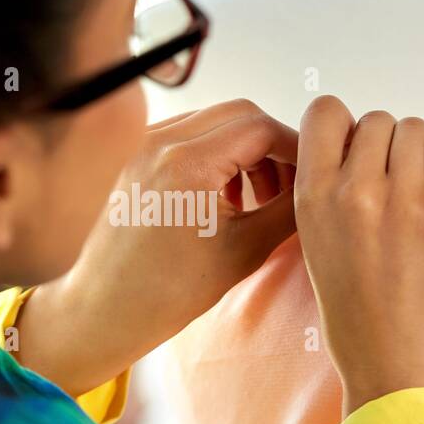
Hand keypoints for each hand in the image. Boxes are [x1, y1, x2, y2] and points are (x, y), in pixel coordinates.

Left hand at [16, 99, 297, 396]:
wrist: (104, 309)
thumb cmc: (165, 293)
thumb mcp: (245, 251)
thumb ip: (290, 210)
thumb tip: (319, 184)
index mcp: (187, 163)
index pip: (262, 128)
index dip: (296, 151)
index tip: (311, 177)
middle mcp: (159, 142)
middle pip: (240, 114)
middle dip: (272, 147)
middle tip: (287, 188)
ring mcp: (141, 143)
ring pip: (214, 120)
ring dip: (244, 149)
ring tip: (255, 197)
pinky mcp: (133, 153)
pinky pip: (187, 134)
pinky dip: (214, 153)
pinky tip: (224, 195)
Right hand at [293, 96, 423, 415]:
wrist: (399, 367)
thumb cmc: (359, 314)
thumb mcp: (317, 245)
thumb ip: (332, 191)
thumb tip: (361, 142)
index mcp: (314, 200)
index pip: (325, 111)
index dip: (344, 127)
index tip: (355, 152)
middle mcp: (356, 193)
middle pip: (378, 120)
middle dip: (387, 147)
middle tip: (395, 191)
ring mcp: (407, 201)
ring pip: (416, 130)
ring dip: (421, 155)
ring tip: (420, 201)